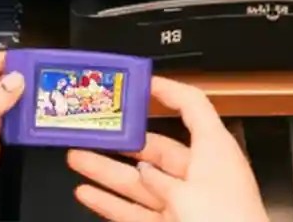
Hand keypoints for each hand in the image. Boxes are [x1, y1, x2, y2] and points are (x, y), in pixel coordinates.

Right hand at [67, 77, 269, 221]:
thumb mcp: (189, 194)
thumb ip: (159, 180)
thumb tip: (143, 172)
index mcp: (215, 151)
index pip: (192, 107)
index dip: (166, 91)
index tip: (139, 83)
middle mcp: (201, 173)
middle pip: (155, 148)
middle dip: (121, 143)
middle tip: (94, 131)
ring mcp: (187, 202)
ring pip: (140, 182)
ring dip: (107, 172)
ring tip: (78, 159)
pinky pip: (137, 211)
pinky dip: (112, 204)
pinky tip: (89, 194)